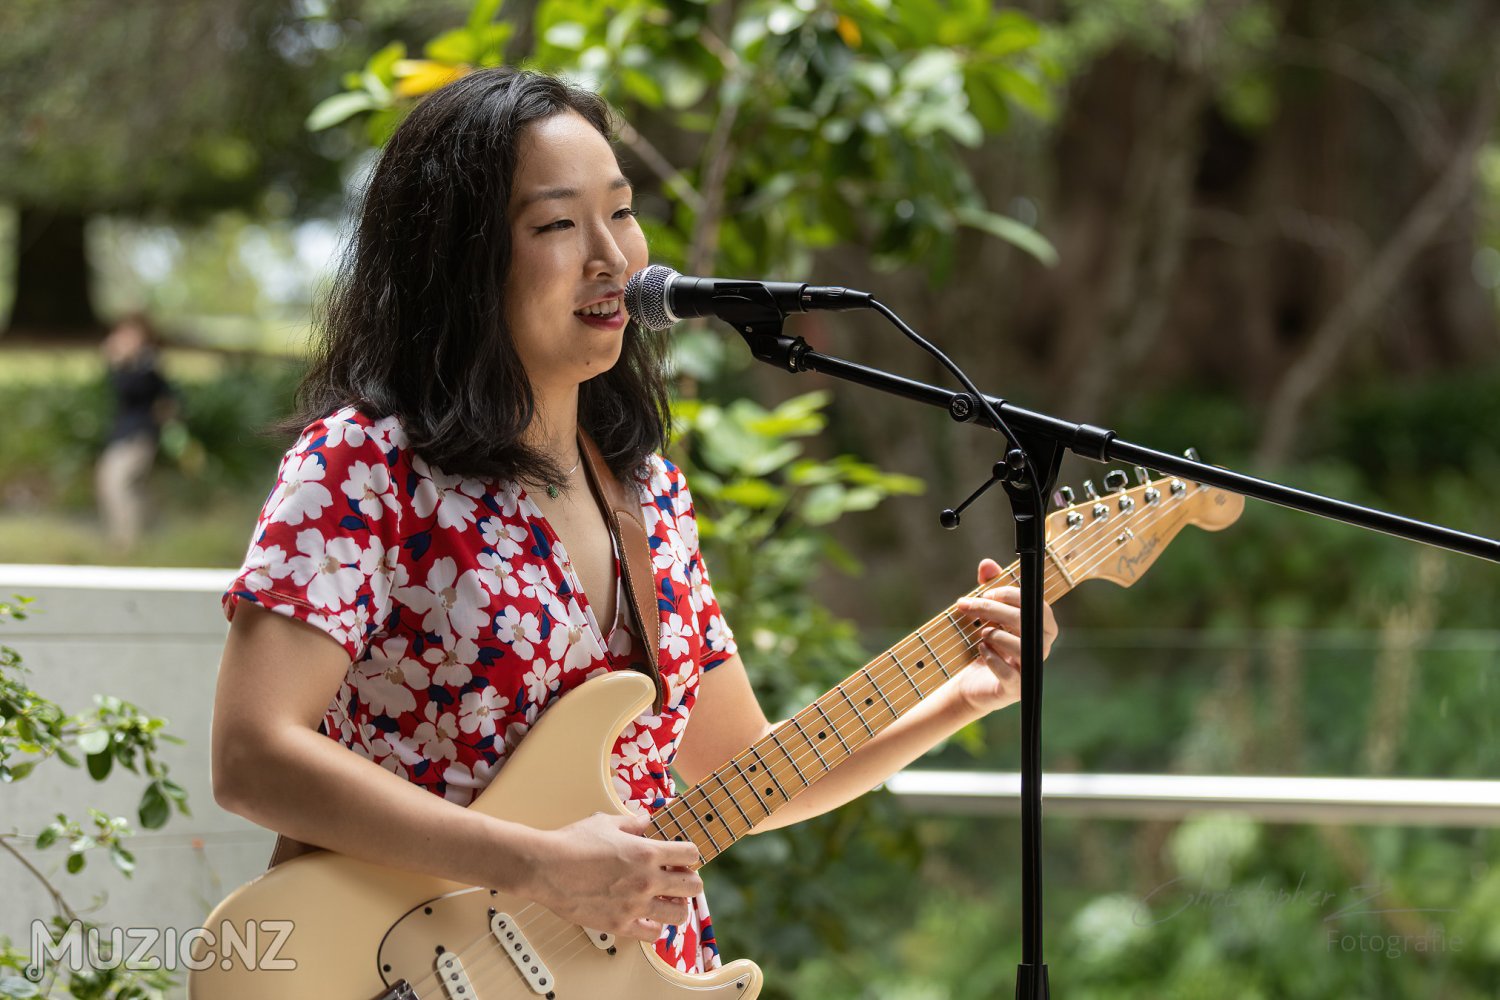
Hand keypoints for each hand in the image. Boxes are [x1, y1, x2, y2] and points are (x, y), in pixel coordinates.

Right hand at [523, 811, 702, 941]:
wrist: (545, 867)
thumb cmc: (572, 843)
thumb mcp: (606, 823)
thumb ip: (633, 823)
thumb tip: (646, 820)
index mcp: (647, 852)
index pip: (691, 854)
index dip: (688, 854)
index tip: (681, 856)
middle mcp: (647, 881)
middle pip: (694, 887)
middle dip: (689, 881)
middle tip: (677, 879)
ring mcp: (635, 906)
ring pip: (679, 915)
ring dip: (677, 906)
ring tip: (666, 901)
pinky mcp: (619, 925)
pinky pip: (652, 935)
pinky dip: (654, 927)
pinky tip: (646, 917)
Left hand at [950, 558, 1058, 715]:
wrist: (971, 681)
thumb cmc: (985, 642)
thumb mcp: (985, 613)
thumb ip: (989, 588)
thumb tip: (987, 564)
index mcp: (1040, 627)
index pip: (1037, 606)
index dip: (1012, 596)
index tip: (987, 592)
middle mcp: (1040, 648)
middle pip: (1025, 623)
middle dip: (993, 610)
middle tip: (967, 605)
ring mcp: (1029, 670)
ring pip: (1019, 646)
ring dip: (994, 635)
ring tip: (981, 633)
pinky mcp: (1015, 688)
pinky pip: (1008, 672)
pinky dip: (991, 658)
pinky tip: (981, 650)